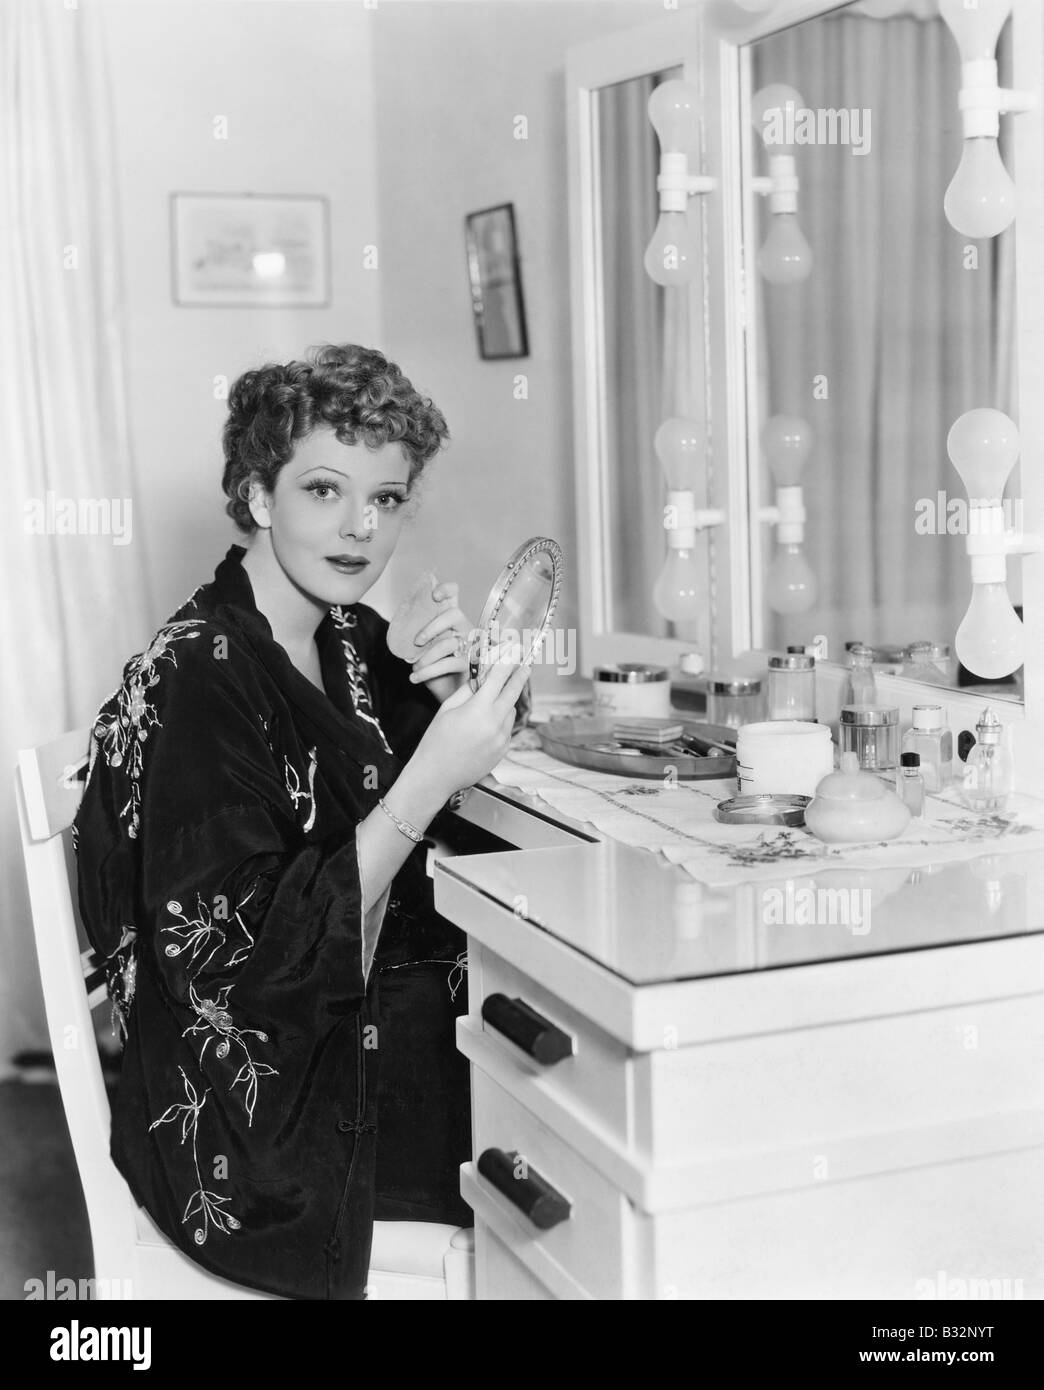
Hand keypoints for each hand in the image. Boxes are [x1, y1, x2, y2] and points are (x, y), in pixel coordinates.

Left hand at [407, 581, 470, 696]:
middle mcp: (465, 628)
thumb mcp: (423, 648)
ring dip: (427, 657)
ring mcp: (470, 646)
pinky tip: (415, 677)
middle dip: (432, 627)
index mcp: (451, 620)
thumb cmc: (435, 668)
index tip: (434, 596)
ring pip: (449, 642)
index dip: (445, 590)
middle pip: (454, 614)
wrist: (447, 693)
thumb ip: (417, 634)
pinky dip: (427, 672)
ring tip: (416, 667)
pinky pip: (448, 663)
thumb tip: (401, 627)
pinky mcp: (470, 664)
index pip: (454, 595)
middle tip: (417, 641)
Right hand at [410, 657, 531, 799]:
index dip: (508, 660)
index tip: (514, 650)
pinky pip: (507, 728)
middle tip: (526, 665)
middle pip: (514, 692)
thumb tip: (482, 678)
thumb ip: (468, 691)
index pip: (499, 677)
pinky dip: (501, 721)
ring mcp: (501, 739)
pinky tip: (485, 725)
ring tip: (490, 703)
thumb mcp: (447, 709)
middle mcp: (494, 723)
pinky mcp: (503, 750)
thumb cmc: (436, 740)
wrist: (436, 775)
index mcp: (478, 709)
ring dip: (505, 702)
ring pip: (510, 711)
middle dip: (520, 676)